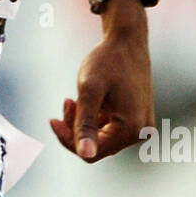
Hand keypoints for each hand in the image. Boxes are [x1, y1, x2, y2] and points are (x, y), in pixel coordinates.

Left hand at [50, 20, 153, 161]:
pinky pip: (110, 129)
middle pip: (97, 146)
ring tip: (74, 99)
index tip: (52, 119)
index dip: (68, 139)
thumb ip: (85, 123)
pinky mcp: (138, 120)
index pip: (91, 152)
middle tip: (67, 102)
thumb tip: (86, 155)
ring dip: (84, 122)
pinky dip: (95, 118)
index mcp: (132, 128)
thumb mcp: (89, 90)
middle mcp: (141, 132)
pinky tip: (87, 99)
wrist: (127, 41)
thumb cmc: (107, 61)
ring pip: (102, 138)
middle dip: (76, 128)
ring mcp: (142, 127)